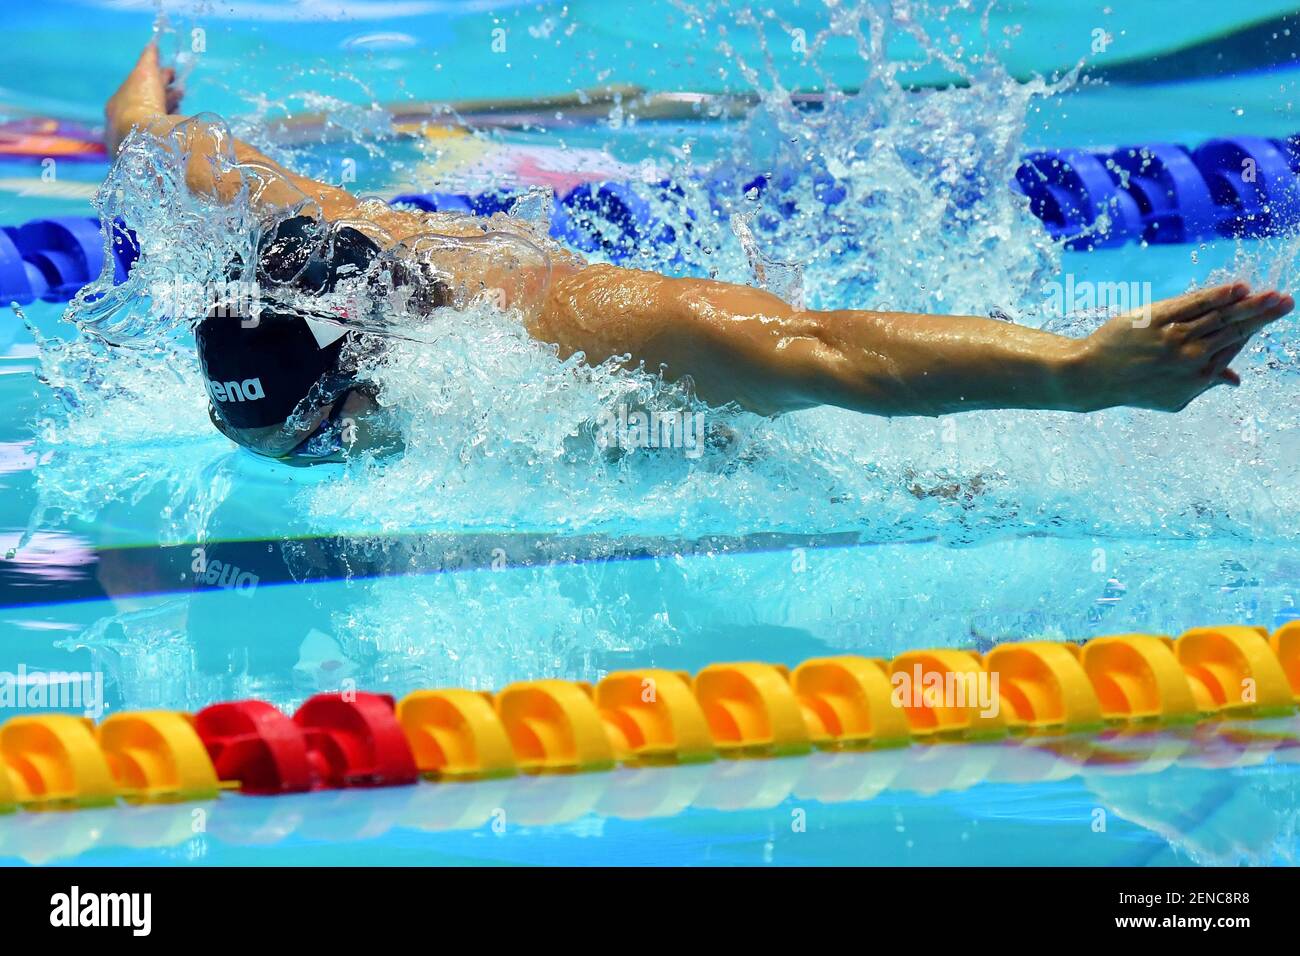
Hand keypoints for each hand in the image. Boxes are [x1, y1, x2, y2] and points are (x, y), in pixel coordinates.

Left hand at [105, 41, 183, 152]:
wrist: (145, 138)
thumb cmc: (141, 102)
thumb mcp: (145, 74)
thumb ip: (148, 59)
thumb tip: (152, 46)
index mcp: (116, 106)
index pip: (136, 90)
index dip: (154, 80)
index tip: (169, 74)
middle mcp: (122, 127)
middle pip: (146, 107)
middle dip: (163, 95)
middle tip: (180, 88)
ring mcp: (135, 146)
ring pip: (156, 123)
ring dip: (170, 110)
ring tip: (186, 105)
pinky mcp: (150, 160)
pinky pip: (164, 139)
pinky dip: (174, 128)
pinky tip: (185, 124)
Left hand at [1077, 282, 1292, 411]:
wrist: (1092, 377)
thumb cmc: (1134, 386)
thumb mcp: (1172, 396)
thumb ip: (1205, 385)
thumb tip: (1236, 380)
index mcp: (1198, 377)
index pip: (1233, 345)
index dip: (1254, 327)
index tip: (1274, 311)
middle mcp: (1190, 358)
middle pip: (1233, 331)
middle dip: (1263, 316)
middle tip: (1287, 301)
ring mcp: (1173, 338)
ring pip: (1218, 317)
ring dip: (1248, 304)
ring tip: (1271, 295)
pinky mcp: (1156, 320)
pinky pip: (1192, 305)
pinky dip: (1216, 297)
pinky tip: (1237, 288)